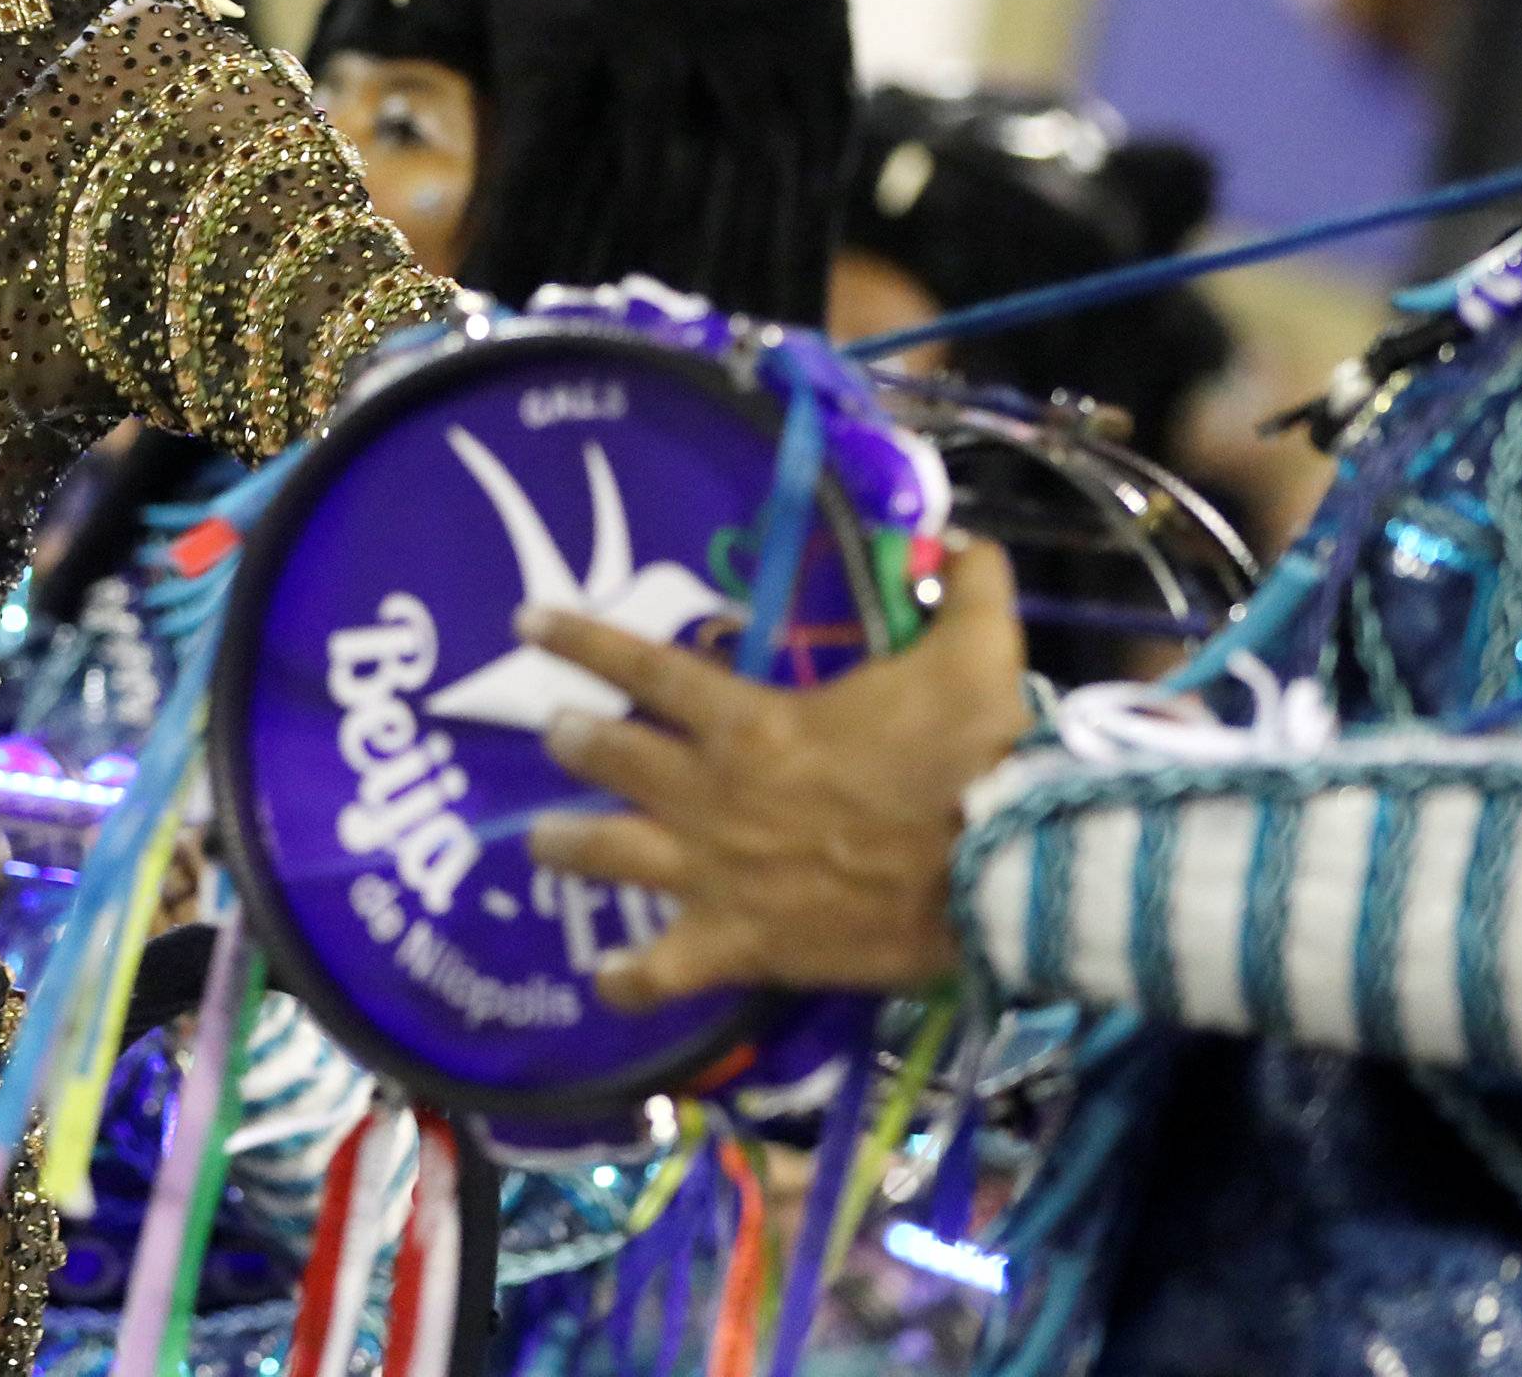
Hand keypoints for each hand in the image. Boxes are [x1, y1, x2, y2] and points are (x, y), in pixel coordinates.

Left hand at [522, 537, 1031, 1009]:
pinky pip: (661, 971)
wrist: (995, 876)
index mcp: (749, 722)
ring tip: (540, 840)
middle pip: (608, 755)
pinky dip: (628, 980)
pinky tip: (606, 980)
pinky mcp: (737, 944)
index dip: (578, 639)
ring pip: (605, 854)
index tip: (526, 622)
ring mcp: (714, 873)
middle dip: (572, 740)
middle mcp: (709, 793)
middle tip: (555, 733)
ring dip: (563, 844)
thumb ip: (969, 590)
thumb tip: (973, 540)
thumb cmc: (973, 763)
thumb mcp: (978, 655)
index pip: (642, 665)